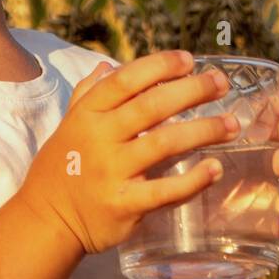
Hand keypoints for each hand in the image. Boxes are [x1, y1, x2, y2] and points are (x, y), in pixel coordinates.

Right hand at [18, 50, 239, 255]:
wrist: (46, 219)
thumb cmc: (62, 167)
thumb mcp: (68, 125)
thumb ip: (87, 94)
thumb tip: (105, 66)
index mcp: (88, 114)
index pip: (125, 79)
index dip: (159, 66)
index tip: (189, 59)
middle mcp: (99, 138)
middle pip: (151, 106)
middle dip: (191, 91)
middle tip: (221, 84)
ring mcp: (111, 173)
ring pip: (164, 144)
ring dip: (203, 130)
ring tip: (232, 124)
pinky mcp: (124, 206)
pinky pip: (165, 191)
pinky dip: (193, 180)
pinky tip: (215, 168)